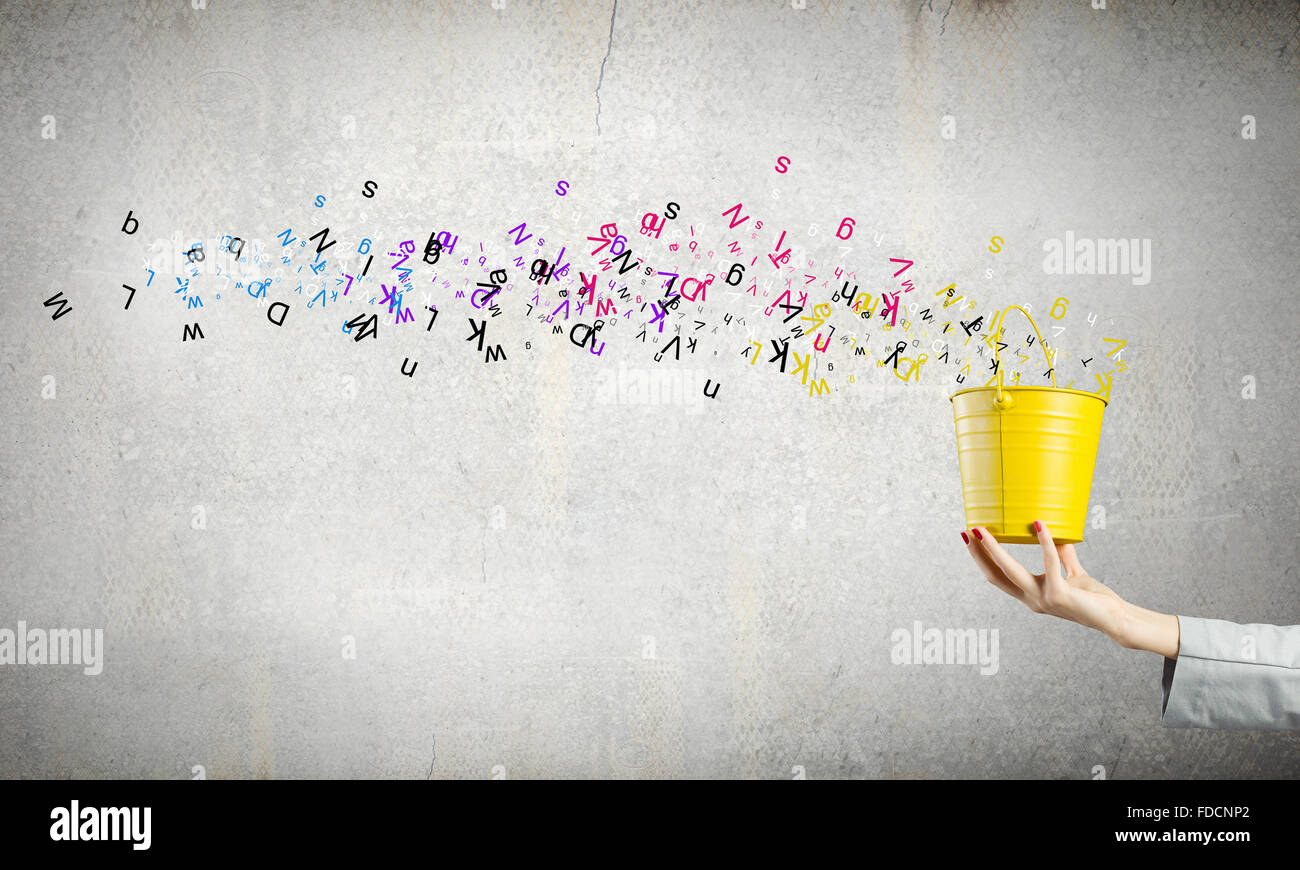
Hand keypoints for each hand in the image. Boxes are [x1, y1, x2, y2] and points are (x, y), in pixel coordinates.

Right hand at [962, 522, 1179, 657]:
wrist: (1117, 619)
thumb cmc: (1096, 598)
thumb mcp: (1073, 572)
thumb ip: (1061, 554)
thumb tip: (1050, 529)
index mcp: (1031, 596)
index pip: (999, 577)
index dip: (982, 559)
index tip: (970, 538)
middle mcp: (1032, 600)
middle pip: (996, 575)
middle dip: (978, 553)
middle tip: (966, 530)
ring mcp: (1043, 599)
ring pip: (1010, 570)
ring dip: (994, 548)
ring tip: (984, 529)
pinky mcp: (1059, 594)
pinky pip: (1048, 561)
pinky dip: (1043, 541)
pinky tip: (1040, 525)